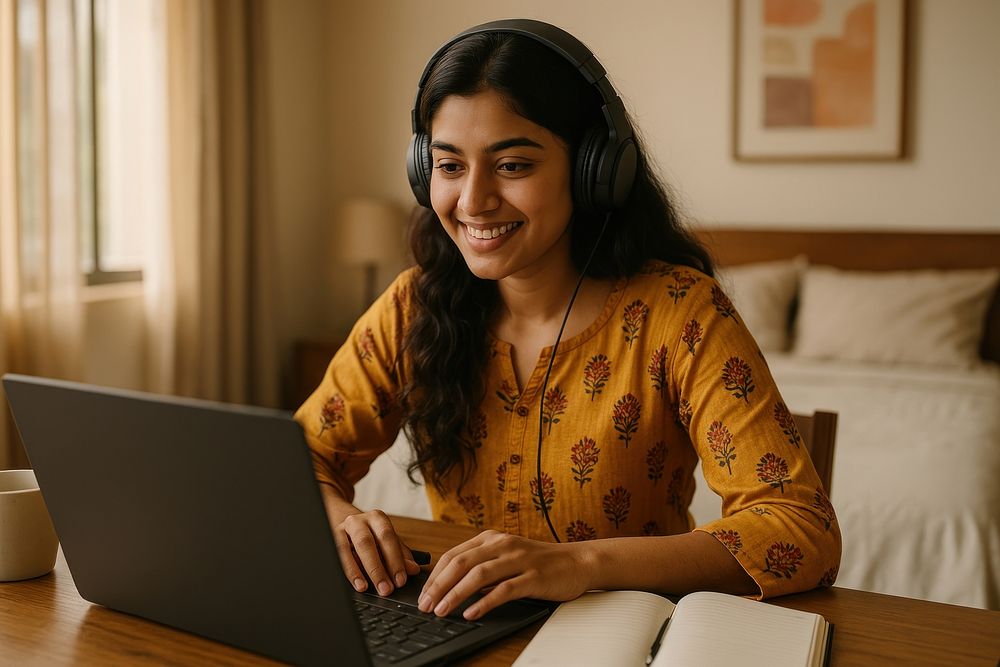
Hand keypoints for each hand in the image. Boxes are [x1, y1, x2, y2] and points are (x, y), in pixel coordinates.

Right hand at [321, 485, 421, 595]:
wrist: (345, 523)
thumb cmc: (371, 536)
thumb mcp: (387, 542)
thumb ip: (401, 555)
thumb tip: (413, 570)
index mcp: (377, 518)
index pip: (387, 537)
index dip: (395, 560)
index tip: (400, 580)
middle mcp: (358, 521)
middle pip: (366, 543)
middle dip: (376, 568)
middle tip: (385, 589)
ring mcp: (340, 529)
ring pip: (345, 549)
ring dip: (356, 571)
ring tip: (364, 587)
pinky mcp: (328, 539)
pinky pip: (334, 555)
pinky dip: (343, 569)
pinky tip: (350, 582)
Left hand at [417, 530, 592, 620]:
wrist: (577, 562)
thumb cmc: (539, 563)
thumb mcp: (506, 557)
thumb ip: (481, 566)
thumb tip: (449, 586)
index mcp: (492, 538)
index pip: (453, 555)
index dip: (435, 576)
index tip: (422, 595)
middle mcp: (502, 545)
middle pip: (461, 563)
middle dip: (439, 586)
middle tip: (425, 605)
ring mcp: (519, 559)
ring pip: (479, 575)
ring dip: (456, 594)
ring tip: (441, 610)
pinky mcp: (533, 576)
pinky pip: (504, 590)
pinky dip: (484, 602)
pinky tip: (471, 613)